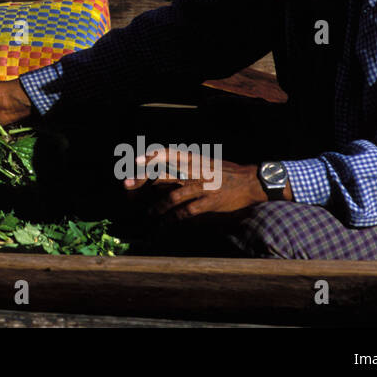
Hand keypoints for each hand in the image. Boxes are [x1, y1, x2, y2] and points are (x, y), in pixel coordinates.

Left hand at [122, 149, 287, 219]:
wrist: (250, 181)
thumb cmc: (224, 171)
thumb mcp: (204, 161)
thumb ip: (184, 164)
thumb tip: (162, 169)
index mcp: (193, 158)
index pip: (167, 153)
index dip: (149, 156)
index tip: (133, 161)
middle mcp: (195, 171)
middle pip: (164, 174)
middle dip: (142, 180)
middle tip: (126, 185)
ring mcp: (202, 187)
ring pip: (173, 196)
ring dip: (157, 206)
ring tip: (148, 213)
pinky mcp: (210, 201)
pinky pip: (187, 211)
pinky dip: (174, 218)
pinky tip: (166, 223)